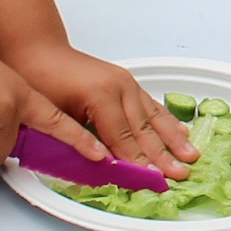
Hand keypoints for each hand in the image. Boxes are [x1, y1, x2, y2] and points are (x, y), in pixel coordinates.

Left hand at [11, 41, 195, 175]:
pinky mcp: (127, 82)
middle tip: (180, 175)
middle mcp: (119, 87)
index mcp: (101, 96)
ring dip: (174, 139)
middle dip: (164, 156)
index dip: (139, 163)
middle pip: (145, 129)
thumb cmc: (40, 79)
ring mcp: (126, 82)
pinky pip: (151, 104)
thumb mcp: (55, 116)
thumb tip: (103, 168)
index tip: (154, 181)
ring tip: (191, 156)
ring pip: (154, 116)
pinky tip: (180, 131)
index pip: (123, 139)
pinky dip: (167, 120)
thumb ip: (82, 142)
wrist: (39, 49)